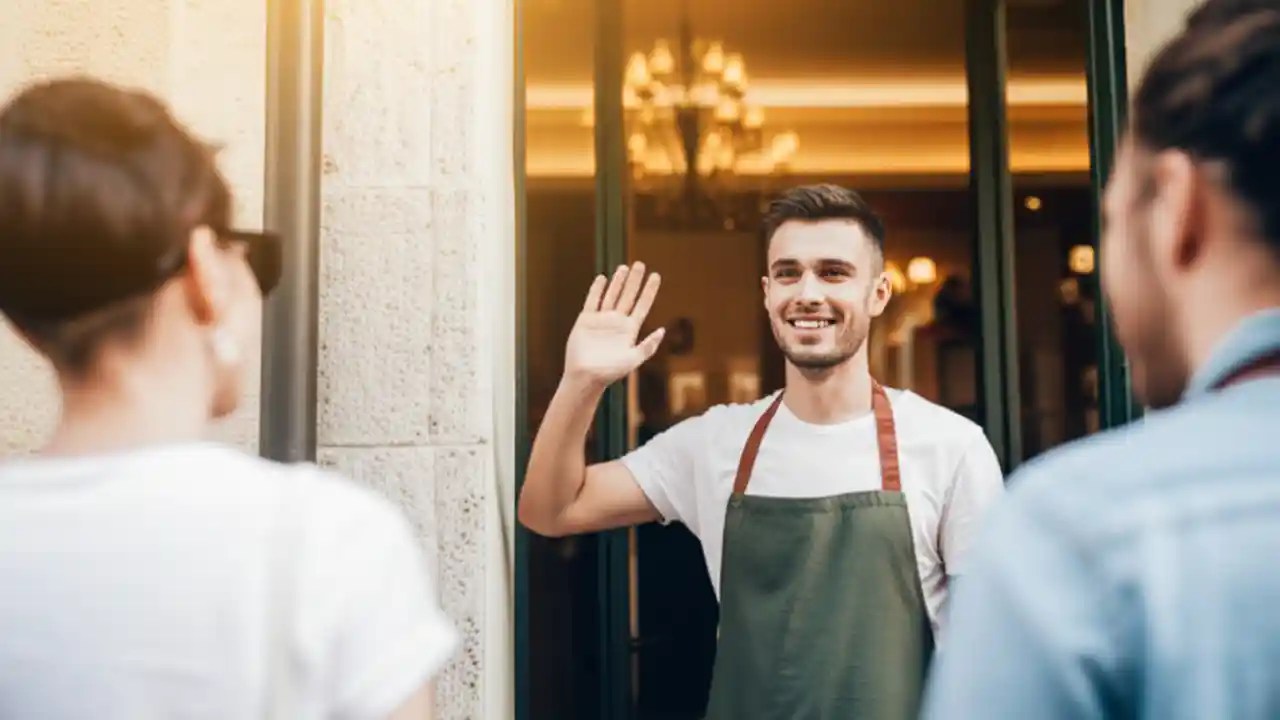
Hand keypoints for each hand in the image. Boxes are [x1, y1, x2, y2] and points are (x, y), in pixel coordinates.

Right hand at [564, 262, 663, 388]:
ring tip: (624, 268)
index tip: (656, 276)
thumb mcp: (633, 360)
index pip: (642, 305)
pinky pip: (592, 301)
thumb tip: (662, 331)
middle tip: (640, 264)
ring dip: (618, 282)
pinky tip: (602, 278)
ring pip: (611, 295)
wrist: (585, 377)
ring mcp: (601, 320)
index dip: (649, 291)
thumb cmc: (610, 372)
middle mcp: (617, 322)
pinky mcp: (586, 320)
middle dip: (634, 281)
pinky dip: (597, 290)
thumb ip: (648, 346)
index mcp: (630, 330)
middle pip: (628, 296)